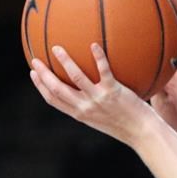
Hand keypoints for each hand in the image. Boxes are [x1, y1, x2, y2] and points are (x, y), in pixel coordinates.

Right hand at [30, 43, 159, 145]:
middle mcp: (85, 107)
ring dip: (64, 61)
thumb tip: (90, 88)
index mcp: (80, 114)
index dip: (41, 86)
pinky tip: (94, 44)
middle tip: (35, 59)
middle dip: (43, 74)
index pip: (53, 100)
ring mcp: (98, 99)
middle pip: (57, 89)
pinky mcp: (113, 92)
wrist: (142, 133)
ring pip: (75, 77)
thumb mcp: (104, 117)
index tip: (33, 74)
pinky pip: (103, 71)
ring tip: (56, 48)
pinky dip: (98, 57)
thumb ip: (93, 104)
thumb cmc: (126, 125)